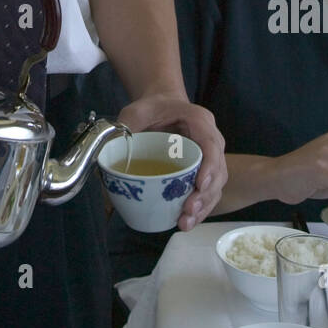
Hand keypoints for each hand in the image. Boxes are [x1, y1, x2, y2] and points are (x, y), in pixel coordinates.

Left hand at [117, 91, 225, 230]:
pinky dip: (199, 208)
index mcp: (199, 121)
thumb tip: (109, 155)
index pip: (211, 146)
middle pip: (218, 171)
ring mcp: (210, 157)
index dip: (210, 167)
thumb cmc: (152, 108)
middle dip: (205, 195)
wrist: (162, 105)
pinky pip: (208, 191)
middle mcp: (211, 140)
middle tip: (187, 212)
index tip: (200, 186)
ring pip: (215, 185)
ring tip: (184, 223)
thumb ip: (125, 126)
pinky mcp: (203, 170)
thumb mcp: (137, 111)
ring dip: (203, 207)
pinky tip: (184, 221)